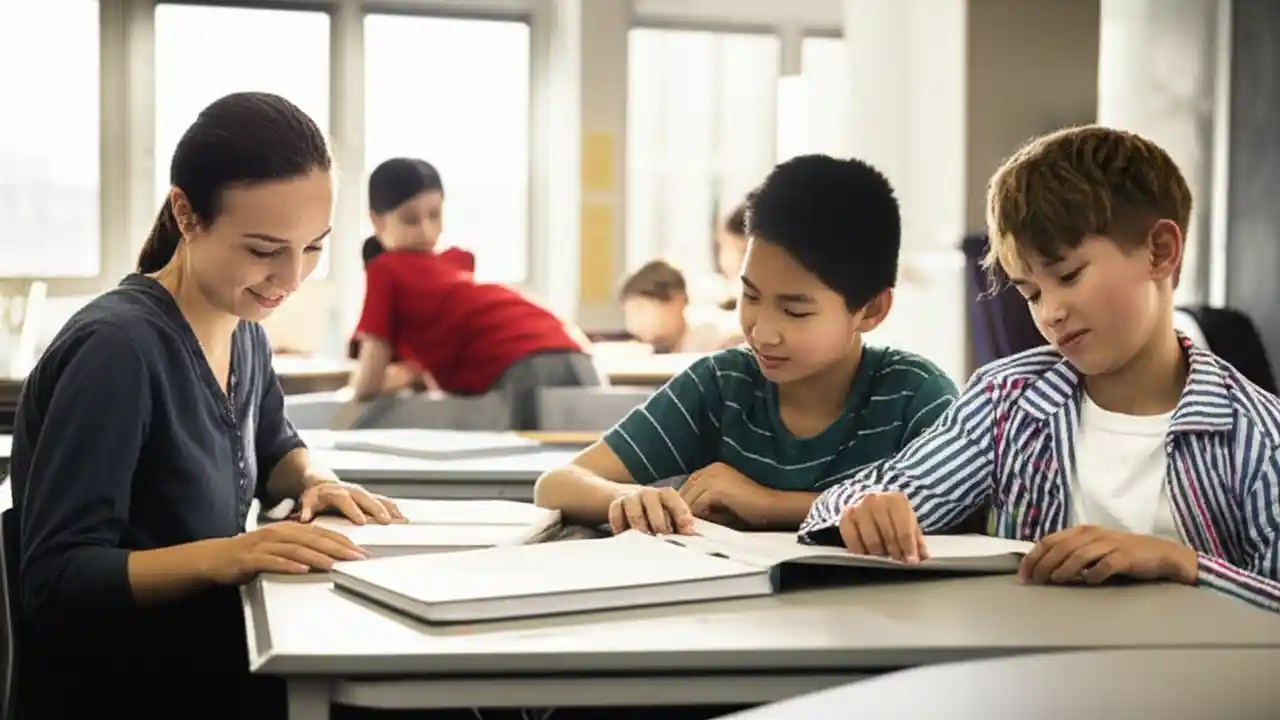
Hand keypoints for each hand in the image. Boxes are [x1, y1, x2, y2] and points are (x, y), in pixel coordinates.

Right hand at [205, 522, 368, 583]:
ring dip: (317, 556)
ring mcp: (264, 545)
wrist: (215, 558)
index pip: (320, 532)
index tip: (360, 550)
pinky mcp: (251, 558)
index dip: (342, 540)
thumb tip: (327, 556)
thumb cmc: (250, 554)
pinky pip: (273, 561)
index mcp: (288, 529)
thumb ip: (300, 549)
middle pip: (313, 538)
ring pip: (296, 549)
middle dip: (337, 547)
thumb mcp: (278, 547)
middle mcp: (278, 533)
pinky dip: (288, 565)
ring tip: (334, 564)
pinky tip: (302, 570)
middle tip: (356, 557)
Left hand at [297, 476, 404, 524]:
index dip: (354, 511)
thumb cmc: (316, 495)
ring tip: (400, 519)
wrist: (324, 484)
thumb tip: (304, 518)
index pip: (346, 501)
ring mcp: (363, 493)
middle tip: (386, 521)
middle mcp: (352, 491)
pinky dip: (393, 509)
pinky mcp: (369, 497)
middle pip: (366, 499)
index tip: (361, 521)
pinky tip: (402, 517)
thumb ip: (306, 509)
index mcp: (337, 492)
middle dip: (377, 510)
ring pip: (378, 499)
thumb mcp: (307, 500)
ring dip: (389, 509)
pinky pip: (384, 501)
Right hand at [608, 486, 695, 534]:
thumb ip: (680, 524)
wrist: (633, 498)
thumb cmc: (658, 511)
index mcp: (666, 494)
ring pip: (633, 509)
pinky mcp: (616, 504)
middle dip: (658, 522)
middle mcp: (648, 493)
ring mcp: (631, 498)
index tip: (687, 528)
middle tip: (663, 537)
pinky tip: (626, 537)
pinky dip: (620, 526)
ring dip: (639, 525)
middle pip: (652, 504)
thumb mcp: (671, 514)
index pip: (673, 499)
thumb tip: (692, 536)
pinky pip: (615, 514)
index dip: (681, 512)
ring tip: (644, 540)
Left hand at [678, 463, 775, 528]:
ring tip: (686, 529)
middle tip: (679, 526)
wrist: (771, 509)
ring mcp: (714, 476)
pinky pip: (696, 506)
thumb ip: (704, 501)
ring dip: (686, 515)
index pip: (688, 485)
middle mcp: (712, 469)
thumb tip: (684, 514)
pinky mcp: (716, 489)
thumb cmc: (751, 510)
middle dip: (681, 509)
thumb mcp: (723, 501)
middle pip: (684, 490)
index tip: (681, 519)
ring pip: (688, 498)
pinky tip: (697, 527)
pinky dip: (695, 518)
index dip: (683, 503)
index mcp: (714, 469)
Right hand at [837, 492, 928, 563]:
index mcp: (895, 500)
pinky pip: (853, 542)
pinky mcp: (845, 519)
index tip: (911, 561)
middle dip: (895, 552)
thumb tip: (923, 557)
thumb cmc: (890, 512)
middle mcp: (875, 501)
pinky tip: (868, 553)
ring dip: (879, 553)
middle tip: (898, 559)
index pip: (904, 529)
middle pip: (888, 536)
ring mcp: (858, 509)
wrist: (866, 498)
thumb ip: (915, 538)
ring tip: (884, 554)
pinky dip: (862, 552)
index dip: (908, 547)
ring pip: (871, 542)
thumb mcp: (906, 519)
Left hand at [1019, 525, 1197, 584]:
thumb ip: (1071, 554)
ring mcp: (1109, 544)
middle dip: (1043, 565)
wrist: (1160, 554)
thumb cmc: (1122, 554)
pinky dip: (1094, 574)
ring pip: (1079, 554)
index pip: (1049, 541)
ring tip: (1055, 581)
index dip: (1033, 557)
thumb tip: (1044, 570)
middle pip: (1060, 547)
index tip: (1024, 575)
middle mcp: (1093, 534)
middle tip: (1035, 582)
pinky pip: (1105, 566)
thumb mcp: (1094, 549)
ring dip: (1064, 568)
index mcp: (1082, 531)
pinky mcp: (1125, 557)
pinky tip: (1089, 582)